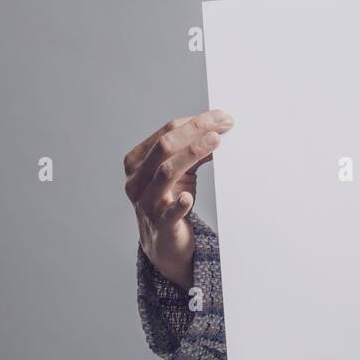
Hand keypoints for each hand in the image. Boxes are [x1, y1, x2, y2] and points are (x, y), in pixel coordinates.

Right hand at [123, 109, 234, 289]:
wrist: (164, 243)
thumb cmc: (171, 200)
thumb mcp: (180, 172)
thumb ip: (192, 152)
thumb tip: (218, 129)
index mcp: (138, 162)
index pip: (165, 132)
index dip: (194, 122)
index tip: (221, 117)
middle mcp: (137, 181)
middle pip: (164, 146)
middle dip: (195, 130)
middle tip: (222, 123)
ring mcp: (147, 203)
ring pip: (166, 172)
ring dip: (192, 153)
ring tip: (214, 141)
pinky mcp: (161, 225)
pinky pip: (169, 213)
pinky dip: (179, 203)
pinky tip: (188, 197)